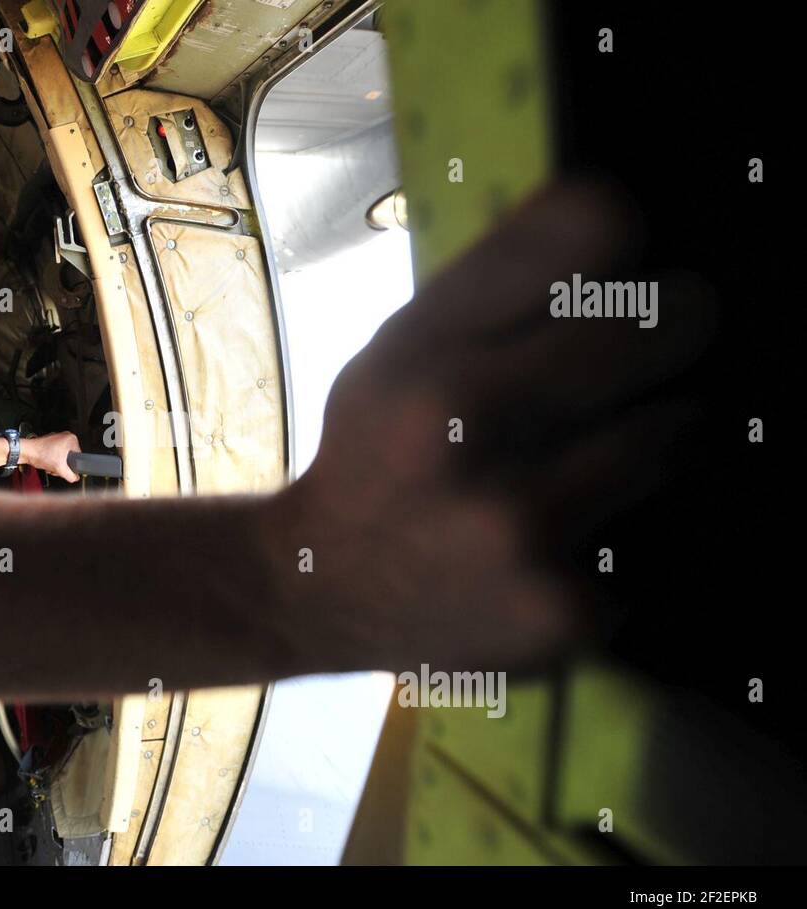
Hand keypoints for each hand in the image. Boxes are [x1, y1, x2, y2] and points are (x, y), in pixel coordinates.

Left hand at [23, 431, 81, 481]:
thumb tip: (75, 478)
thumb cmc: (40, 454)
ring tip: (50, 464)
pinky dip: (52, 459)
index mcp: (71, 439)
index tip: (63, 467)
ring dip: (56, 464)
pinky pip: (56, 454)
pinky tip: (47, 461)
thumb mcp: (59, 469)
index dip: (71, 466)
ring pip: (62, 457)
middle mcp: (65, 436)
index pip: (78, 457)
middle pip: (69, 457)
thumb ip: (71, 476)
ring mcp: (57, 438)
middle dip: (62, 465)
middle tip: (55, 466)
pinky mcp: (51, 441)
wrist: (26, 452)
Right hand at [270, 179, 715, 675]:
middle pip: (668, 322)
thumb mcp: (395, 349)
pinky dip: (628, 533)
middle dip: (675, 327)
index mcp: (422, 351)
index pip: (589, 228)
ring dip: (656, 436)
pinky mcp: (565, 607)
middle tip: (666, 339)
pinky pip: (655, 537)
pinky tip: (566, 544)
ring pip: (675, 432)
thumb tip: (618, 214)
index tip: (626, 259)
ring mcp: (522, 524)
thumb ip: (490, 285)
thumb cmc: (374, 453)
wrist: (319, 593)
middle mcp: (464, 428)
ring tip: (590, 458)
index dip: (624, 235)